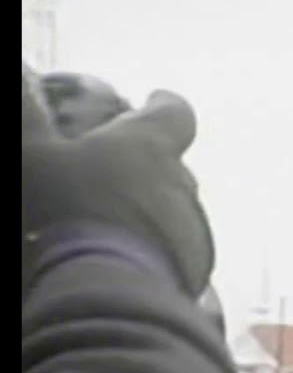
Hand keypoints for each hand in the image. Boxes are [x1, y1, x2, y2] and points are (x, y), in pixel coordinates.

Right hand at [22, 67, 213, 295]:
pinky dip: (154, 253)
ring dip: (150, 214)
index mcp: (148, 149)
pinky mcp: (193, 278)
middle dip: (148, 169)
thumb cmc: (61, 215)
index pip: (174, 114)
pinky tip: (123, 265)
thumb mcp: (29, 155)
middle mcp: (181, 188)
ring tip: (112, 226)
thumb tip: (21, 69)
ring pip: (176, 214)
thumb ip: (25, 112)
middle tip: (114, 175)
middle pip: (173, 168)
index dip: (162, 106)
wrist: (105, 302)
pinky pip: (176, 257)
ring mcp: (192, 236)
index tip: (155, 100)